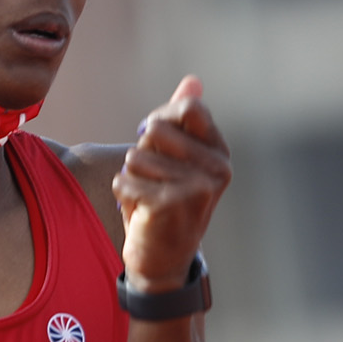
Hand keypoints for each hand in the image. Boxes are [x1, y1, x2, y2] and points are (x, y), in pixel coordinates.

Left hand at [113, 75, 230, 291]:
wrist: (163, 260)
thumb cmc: (165, 202)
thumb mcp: (175, 159)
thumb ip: (182, 120)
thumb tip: (192, 80)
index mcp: (220, 152)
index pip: (189, 109)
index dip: (161, 122)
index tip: (158, 146)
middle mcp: (217, 168)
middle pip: (155, 130)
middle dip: (142, 154)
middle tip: (154, 182)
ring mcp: (197, 187)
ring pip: (135, 157)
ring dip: (131, 179)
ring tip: (148, 199)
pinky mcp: (171, 204)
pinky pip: (123, 181)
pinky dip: (123, 195)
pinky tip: (141, 212)